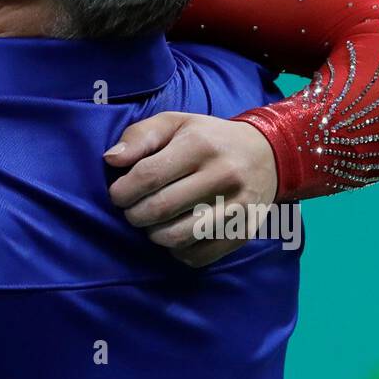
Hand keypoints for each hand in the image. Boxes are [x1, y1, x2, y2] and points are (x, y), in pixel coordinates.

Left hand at [105, 113, 277, 266]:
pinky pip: (199, 255)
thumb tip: (111, 159)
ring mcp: (237, 206)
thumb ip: (139, 136)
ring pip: (179, 237)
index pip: (148, 176)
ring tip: (153, 224)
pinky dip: (179, 251)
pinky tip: (176, 235)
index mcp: (199, 145)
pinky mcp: (244, 231)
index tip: (118, 194)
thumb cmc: (208, 138)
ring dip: (154, 235)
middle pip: (160, 209)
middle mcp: (222, 175)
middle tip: (132, 211)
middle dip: (134, 215)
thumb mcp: (175, 123)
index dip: (123, 190)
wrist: (268, 153)